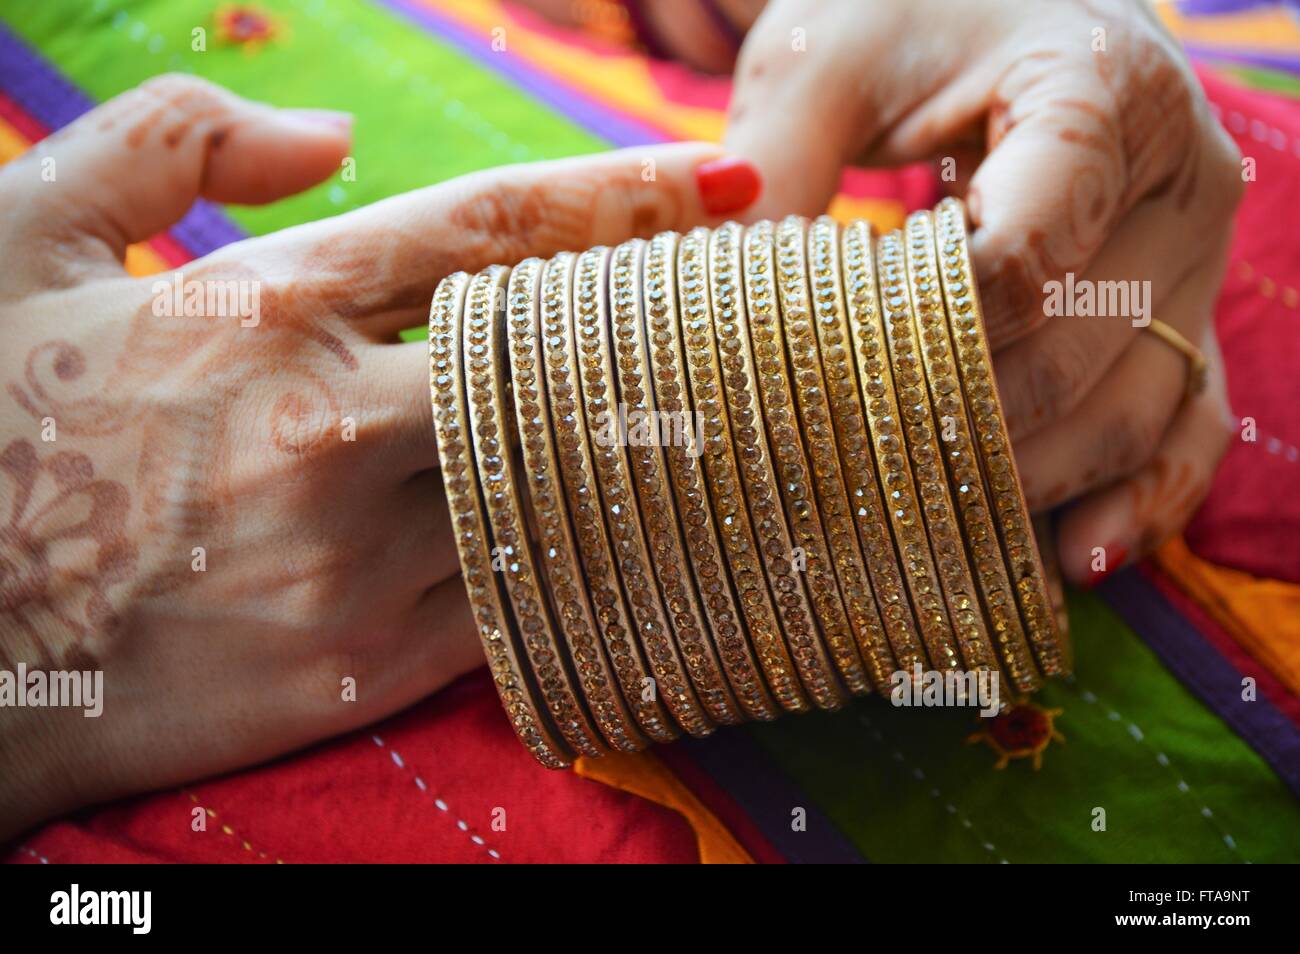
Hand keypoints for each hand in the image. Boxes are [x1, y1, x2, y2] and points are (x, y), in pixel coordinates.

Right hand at [0, 74, 758, 838]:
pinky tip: (635, 526)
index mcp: (266, 307)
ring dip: (647, 438)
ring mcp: (358, 554)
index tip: (732, 181)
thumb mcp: (20, 240)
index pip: (494, 228)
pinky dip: (583, 551)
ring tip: (731, 411)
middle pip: (563, 353)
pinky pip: (520, 594)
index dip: (633, 196)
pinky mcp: (366, 659)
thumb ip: (166, 144)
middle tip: (762, 306)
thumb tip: (329, 135)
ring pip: (557, 478)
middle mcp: (332, 426)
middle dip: (675, 320)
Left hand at [724, 0, 1240, 582]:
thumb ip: (772, 171)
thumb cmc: (906, 15)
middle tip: (855, 489)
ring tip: (941, 546)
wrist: (996, 2)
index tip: (831, 387)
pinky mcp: (1186, 312)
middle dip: (961, 429)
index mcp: (1099, 92)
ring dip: (1037, 484)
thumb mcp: (822, 61)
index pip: (1020, 256)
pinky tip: (1069, 560)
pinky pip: (1187, 425)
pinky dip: (1137, 501)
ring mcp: (1194, 258)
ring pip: (1134, 407)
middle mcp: (1177, 180)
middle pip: (1073, 350)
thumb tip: (704, 313)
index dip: (926, 342)